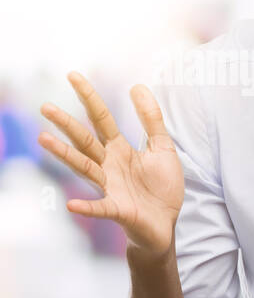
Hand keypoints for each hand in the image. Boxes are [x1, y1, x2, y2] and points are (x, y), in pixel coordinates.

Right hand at [37, 72, 183, 259]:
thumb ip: (151, 120)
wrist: (165, 222)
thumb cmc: (160, 186)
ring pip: (84, 167)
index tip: (73, 75)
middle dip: (67, 124)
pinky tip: (71, 205)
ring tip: (43, 139)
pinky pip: (100, 208)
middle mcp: (109, 165)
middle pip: (85, 140)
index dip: (89, 97)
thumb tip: (137, 86)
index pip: (101, 118)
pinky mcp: (118, 209)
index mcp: (119, 149)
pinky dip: (86, 207)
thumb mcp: (162, 148)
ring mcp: (110, 187)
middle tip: (46, 106)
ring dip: (65, 155)